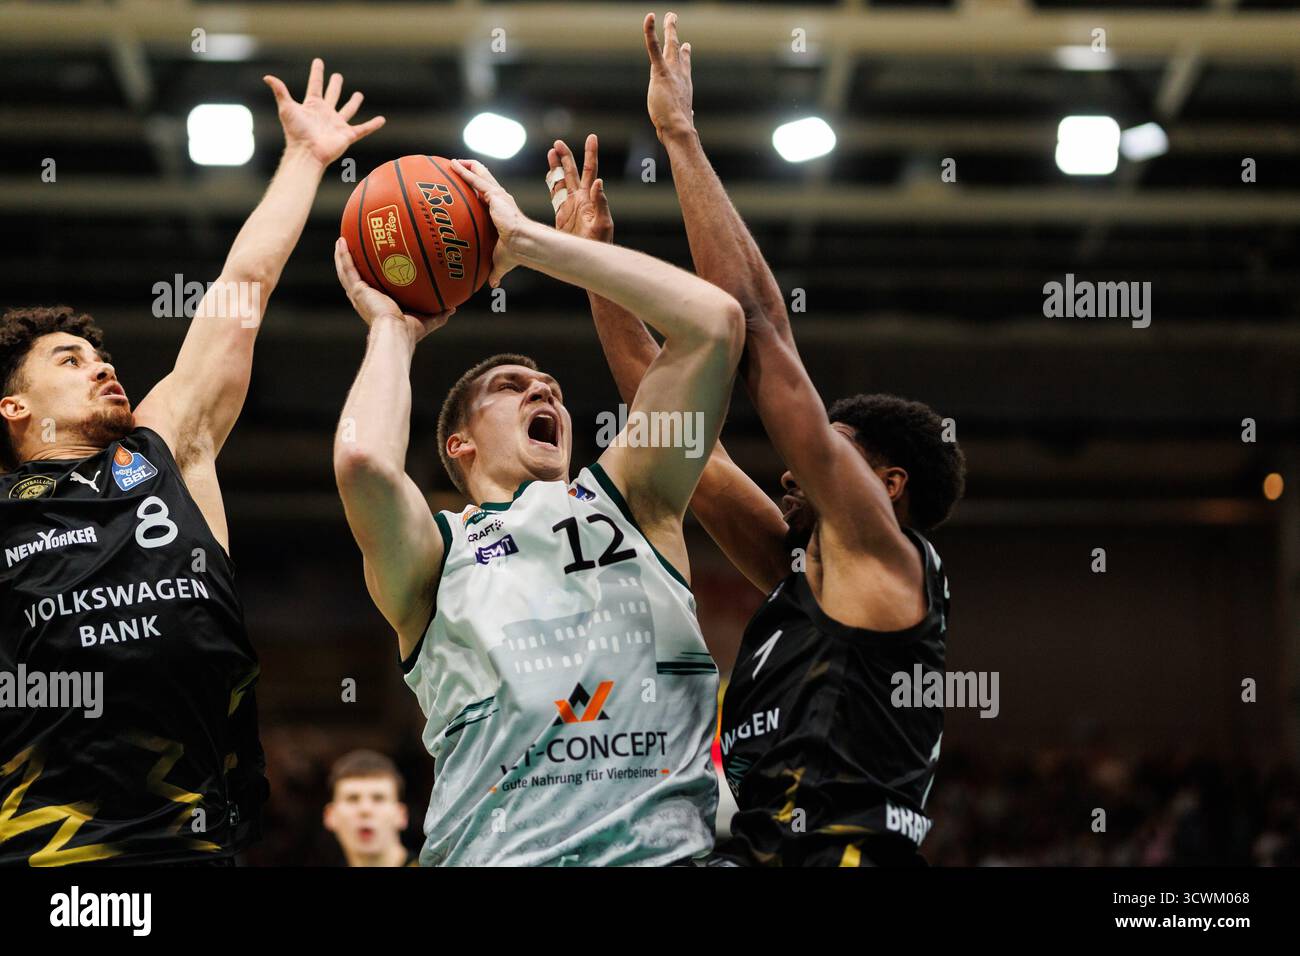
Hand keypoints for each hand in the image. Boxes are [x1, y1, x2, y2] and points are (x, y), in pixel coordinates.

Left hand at [264, 58, 385, 167]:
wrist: (307, 153)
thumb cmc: (295, 132)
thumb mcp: (286, 108)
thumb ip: (280, 91)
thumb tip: (267, 77)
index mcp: (313, 106)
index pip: (315, 85)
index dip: (317, 73)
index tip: (319, 62)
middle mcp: (325, 113)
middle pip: (332, 95)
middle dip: (335, 85)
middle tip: (337, 76)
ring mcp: (337, 124)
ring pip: (347, 110)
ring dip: (353, 102)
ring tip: (359, 94)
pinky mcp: (347, 135)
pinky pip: (363, 129)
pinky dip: (373, 125)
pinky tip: (381, 120)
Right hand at [334, 238, 451, 341]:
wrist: (397, 333)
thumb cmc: (411, 332)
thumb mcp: (427, 319)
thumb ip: (439, 313)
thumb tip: (453, 307)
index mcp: (378, 305)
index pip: (372, 288)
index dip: (370, 278)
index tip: (372, 266)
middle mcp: (365, 300)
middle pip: (355, 278)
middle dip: (353, 264)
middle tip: (352, 248)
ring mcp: (359, 295)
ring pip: (347, 271)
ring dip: (343, 256)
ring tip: (341, 240)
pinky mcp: (357, 290)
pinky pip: (347, 269)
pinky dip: (343, 255)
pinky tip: (341, 241)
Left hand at [449, 158, 531, 287]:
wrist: (522, 244)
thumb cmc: (515, 251)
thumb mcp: (500, 259)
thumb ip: (495, 269)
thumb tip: (494, 285)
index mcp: (500, 210)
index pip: (487, 195)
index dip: (477, 188)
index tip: (465, 186)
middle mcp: (499, 199)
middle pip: (484, 179)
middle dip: (471, 171)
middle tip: (456, 168)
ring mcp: (497, 194)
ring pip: (480, 173)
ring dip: (466, 167)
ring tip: (452, 162)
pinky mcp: (494, 194)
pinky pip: (475, 179)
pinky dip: (464, 171)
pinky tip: (453, 165)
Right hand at [548, 135, 612, 243]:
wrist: (586, 259)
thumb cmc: (599, 244)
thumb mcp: (603, 224)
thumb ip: (601, 203)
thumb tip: (598, 182)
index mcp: (590, 198)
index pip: (590, 170)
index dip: (590, 154)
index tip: (592, 137)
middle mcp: (580, 198)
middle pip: (572, 171)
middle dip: (566, 156)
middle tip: (558, 142)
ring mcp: (570, 206)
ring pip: (562, 180)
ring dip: (557, 166)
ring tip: (552, 151)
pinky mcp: (561, 214)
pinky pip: (555, 194)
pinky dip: (552, 182)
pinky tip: (549, 172)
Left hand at [643, 12, 694, 142]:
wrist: (679, 128)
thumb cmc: (678, 129)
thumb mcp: (681, 118)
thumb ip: (685, 114)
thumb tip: (691, 118)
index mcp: (684, 86)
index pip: (684, 66)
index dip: (685, 55)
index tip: (687, 46)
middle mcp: (680, 75)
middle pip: (677, 50)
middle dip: (674, 33)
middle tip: (673, 18)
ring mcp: (672, 72)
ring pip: (670, 44)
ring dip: (669, 28)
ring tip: (669, 15)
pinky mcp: (661, 72)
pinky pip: (654, 47)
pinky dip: (651, 31)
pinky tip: (650, 17)